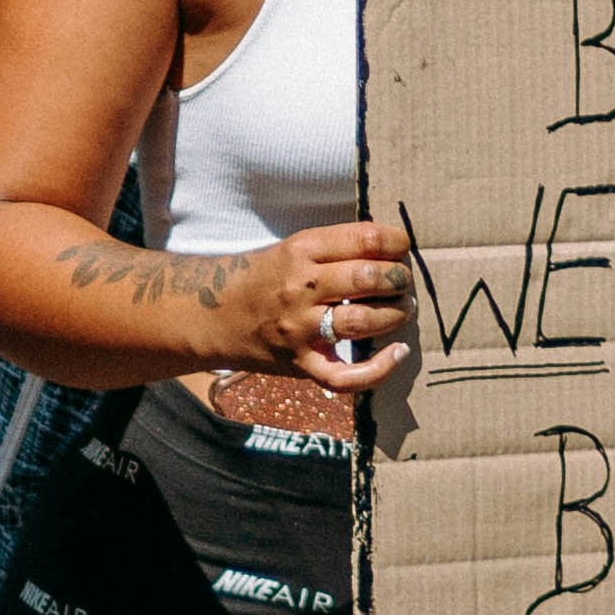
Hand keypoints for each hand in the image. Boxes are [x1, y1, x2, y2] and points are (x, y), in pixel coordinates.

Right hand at [220, 215, 412, 389]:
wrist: (210, 315)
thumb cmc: (261, 278)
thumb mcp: (291, 248)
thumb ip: (336, 248)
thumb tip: (392, 250)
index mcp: (301, 250)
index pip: (364, 239)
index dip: (396, 242)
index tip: (403, 247)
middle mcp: (300, 287)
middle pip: (369, 278)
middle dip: (399, 279)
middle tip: (403, 281)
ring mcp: (300, 328)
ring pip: (363, 321)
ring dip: (396, 314)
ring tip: (403, 308)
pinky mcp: (300, 363)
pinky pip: (346, 376)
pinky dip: (380, 368)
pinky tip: (398, 353)